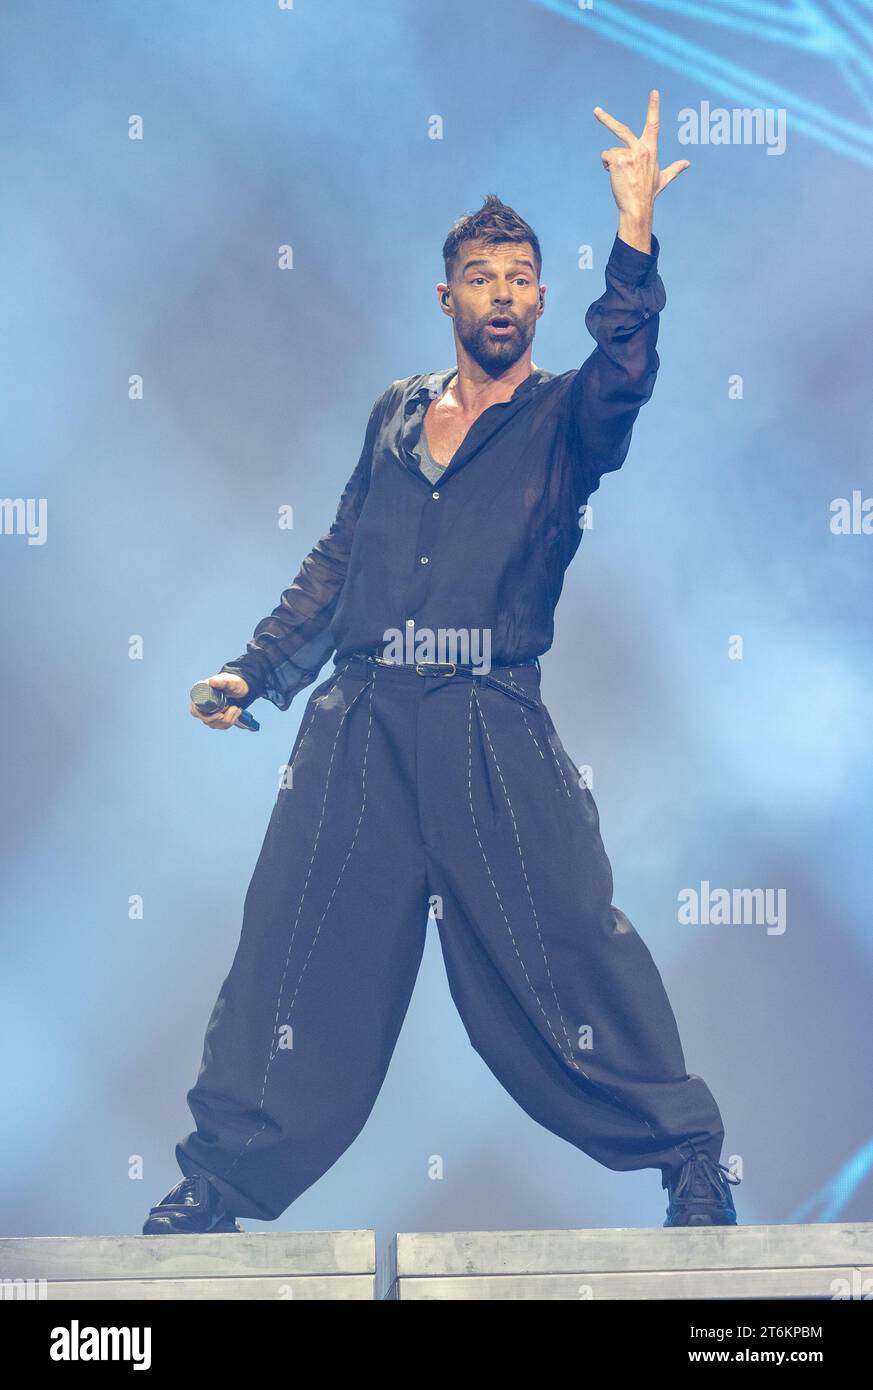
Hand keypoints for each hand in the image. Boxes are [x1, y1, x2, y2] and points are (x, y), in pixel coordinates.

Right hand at [190, 672, 251, 730]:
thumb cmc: (233, 682)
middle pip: (206, 720)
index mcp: (200, 696)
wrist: (242, 688)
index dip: (205, 716)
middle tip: (233, 708)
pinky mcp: (218, 719)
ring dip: (229, 718)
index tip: (220, 714)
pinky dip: (232, 720)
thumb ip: (221, 680)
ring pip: (216, 724)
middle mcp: (203, 706)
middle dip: (220, 719)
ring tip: (236, 707)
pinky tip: (236, 711)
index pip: (195, 711)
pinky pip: (223, 726)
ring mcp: (210, 714)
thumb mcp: (229, 681)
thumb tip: (211, 682)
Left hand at [594, 89, 689, 248]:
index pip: (654, 124)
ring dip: (612, 164)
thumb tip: (688, 163)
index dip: (654, 107)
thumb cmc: (649, 194)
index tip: (654, 92)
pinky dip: (607, 167)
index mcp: (651, 150)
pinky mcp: (618, 160)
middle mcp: (640, 149)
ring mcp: (629, 154)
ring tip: (622, 176)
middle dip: (606, 119)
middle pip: (621, 130)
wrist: (638, 207)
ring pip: (611, 152)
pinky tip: (615, 177)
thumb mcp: (663, 179)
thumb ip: (675, 168)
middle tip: (595, 110)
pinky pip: (606, 158)